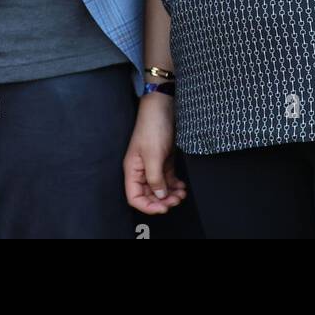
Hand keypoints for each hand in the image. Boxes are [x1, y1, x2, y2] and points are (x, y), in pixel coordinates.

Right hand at [123, 95, 187, 214]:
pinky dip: (175, 186)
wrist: (162, 107)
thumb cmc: (152, 127)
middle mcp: (141, 170)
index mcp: (133, 170)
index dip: (148, 206)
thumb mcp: (153, 155)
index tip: (162, 207)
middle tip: (175, 201)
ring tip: (181, 194)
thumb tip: (160, 196)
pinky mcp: (163, 160)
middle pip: (149, 195)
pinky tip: (182, 187)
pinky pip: (168, 179)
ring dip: (170, 194)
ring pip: (160, 188)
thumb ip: (155, 178)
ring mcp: (153, 165)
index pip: (134, 197)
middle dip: (162, 201)